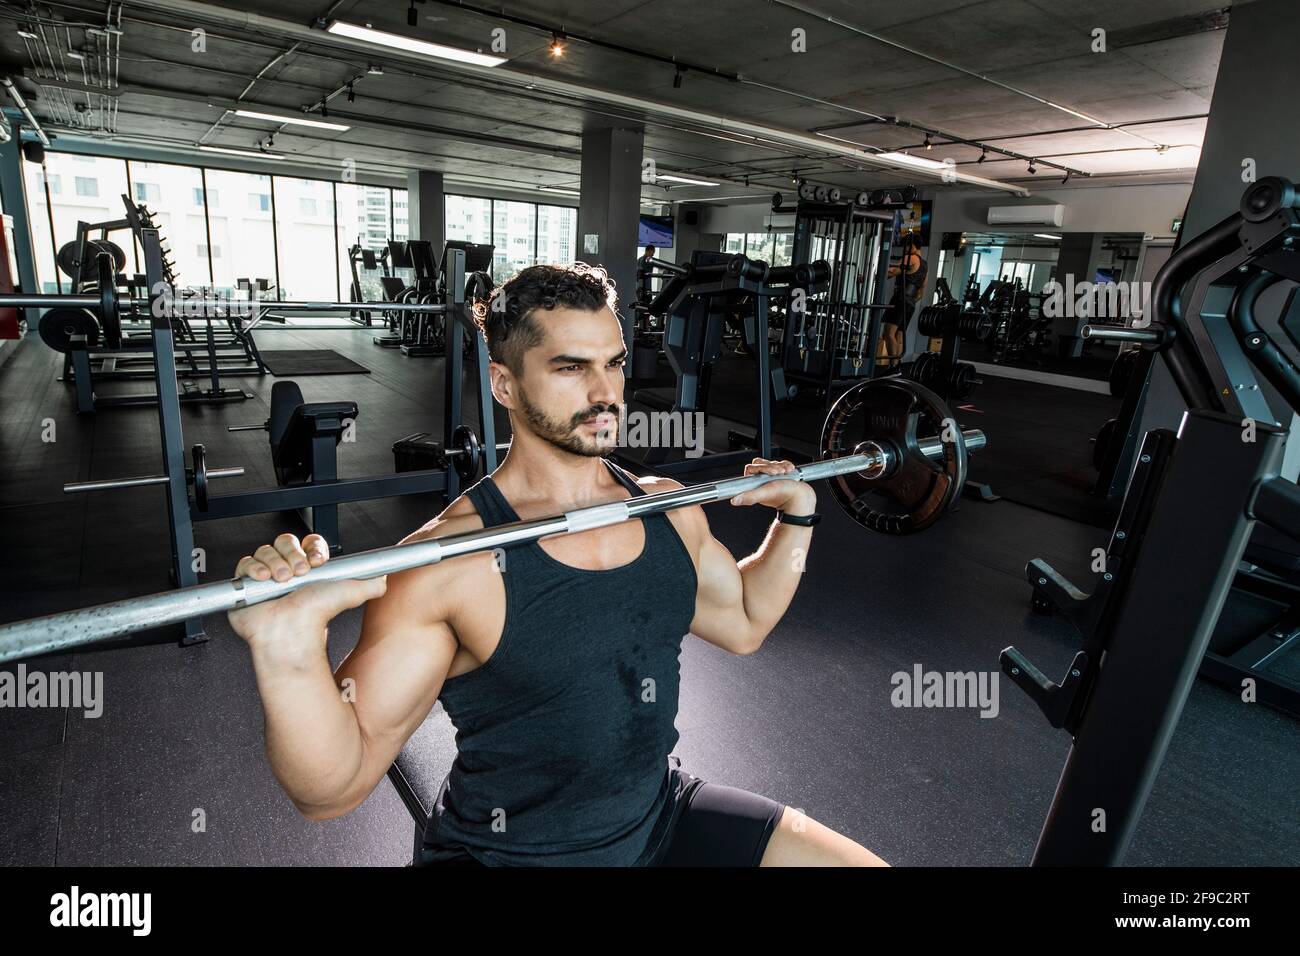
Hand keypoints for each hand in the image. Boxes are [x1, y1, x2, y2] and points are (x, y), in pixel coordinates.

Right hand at [226, 533, 387, 646]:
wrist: (293, 634)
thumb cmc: (317, 616)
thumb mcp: (352, 593)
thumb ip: (371, 583)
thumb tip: (384, 577)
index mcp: (310, 569)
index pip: (309, 542)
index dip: (313, 547)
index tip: (318, 560)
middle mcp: (288, 570)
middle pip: (286, 541)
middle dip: (294, 553)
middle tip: (301, 572)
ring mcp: (266, 577)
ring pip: (266, 550)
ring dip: (276, 562)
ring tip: (284, 580)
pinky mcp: (247, 584)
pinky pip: (245, 563)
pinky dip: (255, 567)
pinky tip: (265, 579)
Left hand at [729, 459, 816, 516]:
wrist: (800, 498)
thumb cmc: (783, 496)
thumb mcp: (763, 494)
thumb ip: (749, 496)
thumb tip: (734, 500)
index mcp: (755, 483)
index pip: (752, 467)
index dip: (762, 468)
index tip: (770, 473)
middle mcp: (763, 479)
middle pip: (762, 463)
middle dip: (771, 466)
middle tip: (778, 473)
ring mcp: (773, 475)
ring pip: (772, 462)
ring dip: (780, 465)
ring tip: (785, 473)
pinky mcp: (782, 472)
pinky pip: (782, 462)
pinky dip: (786, 465)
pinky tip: (789, 471)